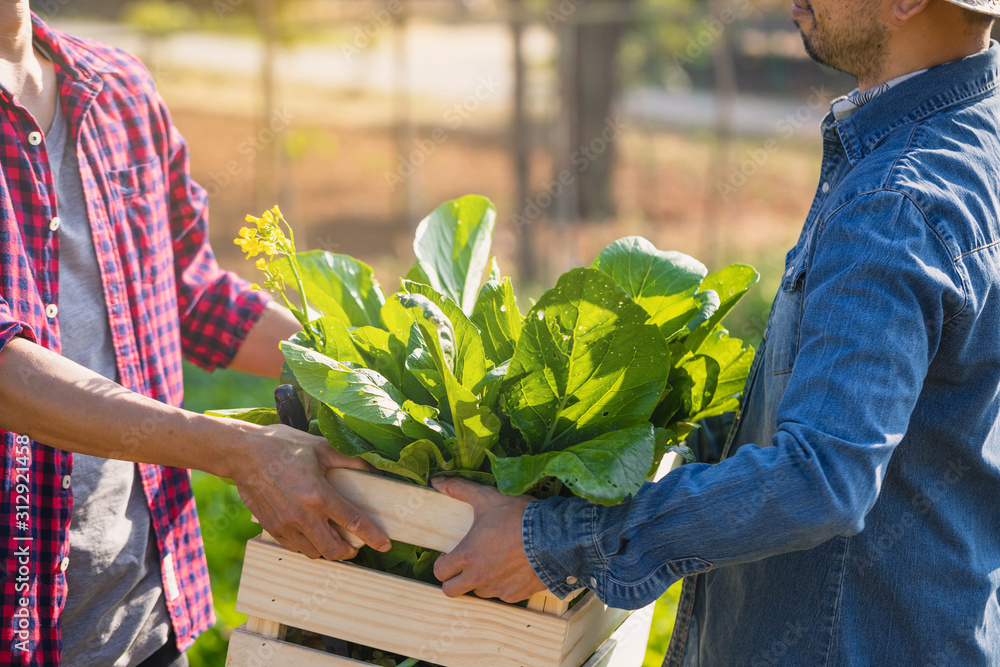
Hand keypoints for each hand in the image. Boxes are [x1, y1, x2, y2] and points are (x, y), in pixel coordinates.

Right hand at [230, 424, 390, 559]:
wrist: (243, 453)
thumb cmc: (283, 446)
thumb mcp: (321, 447)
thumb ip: (350, 459)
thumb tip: (374, 468)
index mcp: (318, 495)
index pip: (353, 522)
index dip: (373, 536)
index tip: (385, 545)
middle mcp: (302, 515)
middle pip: (333, 549)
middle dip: (349, 552)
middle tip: (355, 546)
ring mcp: (285, 525)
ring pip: (314, 553)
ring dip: (327, 550)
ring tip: (333, 539)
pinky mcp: (271, 528)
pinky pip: (295, 547)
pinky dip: (308, 545)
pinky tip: (312, 533)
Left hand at [432, 477, 546, 602]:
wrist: (554, 537)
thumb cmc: (518, 516)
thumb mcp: (487, 497)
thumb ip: (459, 489)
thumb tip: (437, 481)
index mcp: (467, 556)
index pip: (439, 572)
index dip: (443, 563)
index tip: (451, 555)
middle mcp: (479, 577)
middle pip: (452, 591)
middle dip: (454, 579)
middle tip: (465, 565)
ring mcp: (498, 589)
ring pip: (479, 592)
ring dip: (480, 581)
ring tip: (492, 563)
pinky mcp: (516, 595)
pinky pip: (503, 595)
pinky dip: (503, 585)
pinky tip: (512, 569)